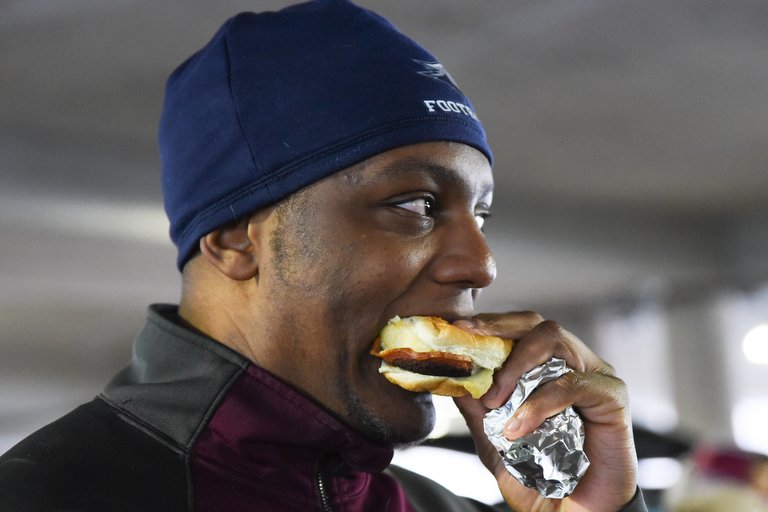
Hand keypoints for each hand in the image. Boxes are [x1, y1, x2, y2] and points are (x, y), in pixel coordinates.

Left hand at [453, 311, 637, 511]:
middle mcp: (573, 363)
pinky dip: (539, 402)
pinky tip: (518, 427)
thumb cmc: (541, 479)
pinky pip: (572, 383)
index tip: (459, 330)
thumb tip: (453, 376)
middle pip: (536, 324)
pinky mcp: (612, 396)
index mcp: (547, 368)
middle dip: (499, 333)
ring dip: (515, 365)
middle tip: (472, 355)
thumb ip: (476, 410)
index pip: (518, 329)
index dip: (489, 325)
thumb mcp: (495, 442)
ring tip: (494, 400)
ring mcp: (594, 375)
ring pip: (554, 341)